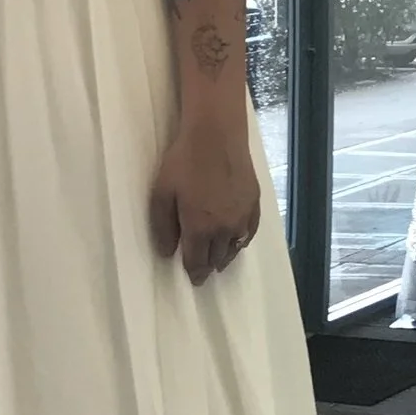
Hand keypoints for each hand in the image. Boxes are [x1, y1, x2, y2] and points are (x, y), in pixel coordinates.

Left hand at [148, 115, 259, 283]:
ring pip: (234, 248)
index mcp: (200, 229)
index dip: (194, 273)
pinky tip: (236, 239)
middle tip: (202, 268)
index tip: (193, 279)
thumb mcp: (161, 194)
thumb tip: (167, 253)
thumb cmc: (183, 162)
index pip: (197, 262)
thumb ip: (163, 227)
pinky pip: (249, 233)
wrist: (216, 135)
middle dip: (208, 265)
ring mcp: (243, 217)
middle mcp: (224, 229)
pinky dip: (241, 241)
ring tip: (218, 259)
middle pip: (216, 258)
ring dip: (224, 256)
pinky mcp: (254, 204)